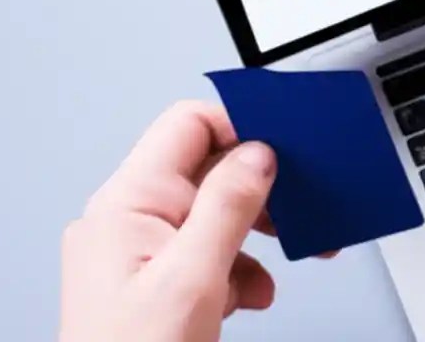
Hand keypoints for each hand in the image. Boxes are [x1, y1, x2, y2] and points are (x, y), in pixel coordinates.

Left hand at [59, 100, 324, 341]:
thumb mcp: (193, 279)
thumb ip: (229, 207)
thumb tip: (259, 153)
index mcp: (127, 204)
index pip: (188, 126)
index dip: (241, 128)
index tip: (285, 146)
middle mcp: (127, 220)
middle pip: (207, 170)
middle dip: (258, 194)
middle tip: (297, 211)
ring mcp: (137, 253)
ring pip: (213, 215)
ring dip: (252, 240)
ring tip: (268, 272)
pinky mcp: (151, 284)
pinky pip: (206, 253)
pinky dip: (237, 271)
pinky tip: (247, 297)